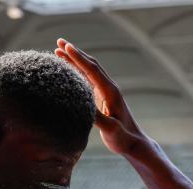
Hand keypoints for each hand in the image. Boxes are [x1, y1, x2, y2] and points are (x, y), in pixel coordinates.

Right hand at [55, 39, 146, 155]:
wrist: (133, 143)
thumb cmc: (122, 138)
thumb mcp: (110, 129)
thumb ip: (97, 117)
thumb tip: (81, 104)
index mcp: (110, 92)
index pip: (92, 69)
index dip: (78, 58)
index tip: (66, 47)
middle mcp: (109, 88)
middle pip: (90, 64)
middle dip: (75, 52)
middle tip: (59, 41)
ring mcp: (106, 92)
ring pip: (89, 70)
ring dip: (75, 60)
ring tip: (59, 51)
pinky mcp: (102, 98)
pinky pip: (88, 80)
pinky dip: (77, 71)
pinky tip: (68, 69)